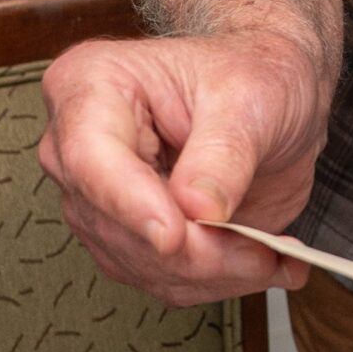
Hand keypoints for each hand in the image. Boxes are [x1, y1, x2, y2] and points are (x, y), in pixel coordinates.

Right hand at [39, 31, 329, 305]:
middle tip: (260, 252)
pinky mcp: (130, 237)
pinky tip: (265, 264)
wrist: (274, 92)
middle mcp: (78, 149)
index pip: (91, 159)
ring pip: (139, 262)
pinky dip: (217, 279)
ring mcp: (100, 199)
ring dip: (212, 272)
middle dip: (191, 250)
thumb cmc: (256, 71)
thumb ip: (223, 153)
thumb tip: (197, 211)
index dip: (131, 204)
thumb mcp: (251, 96)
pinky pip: (162, 277)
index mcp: (89, 86)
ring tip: (273, 257)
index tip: (174, 236)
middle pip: (114, 223)